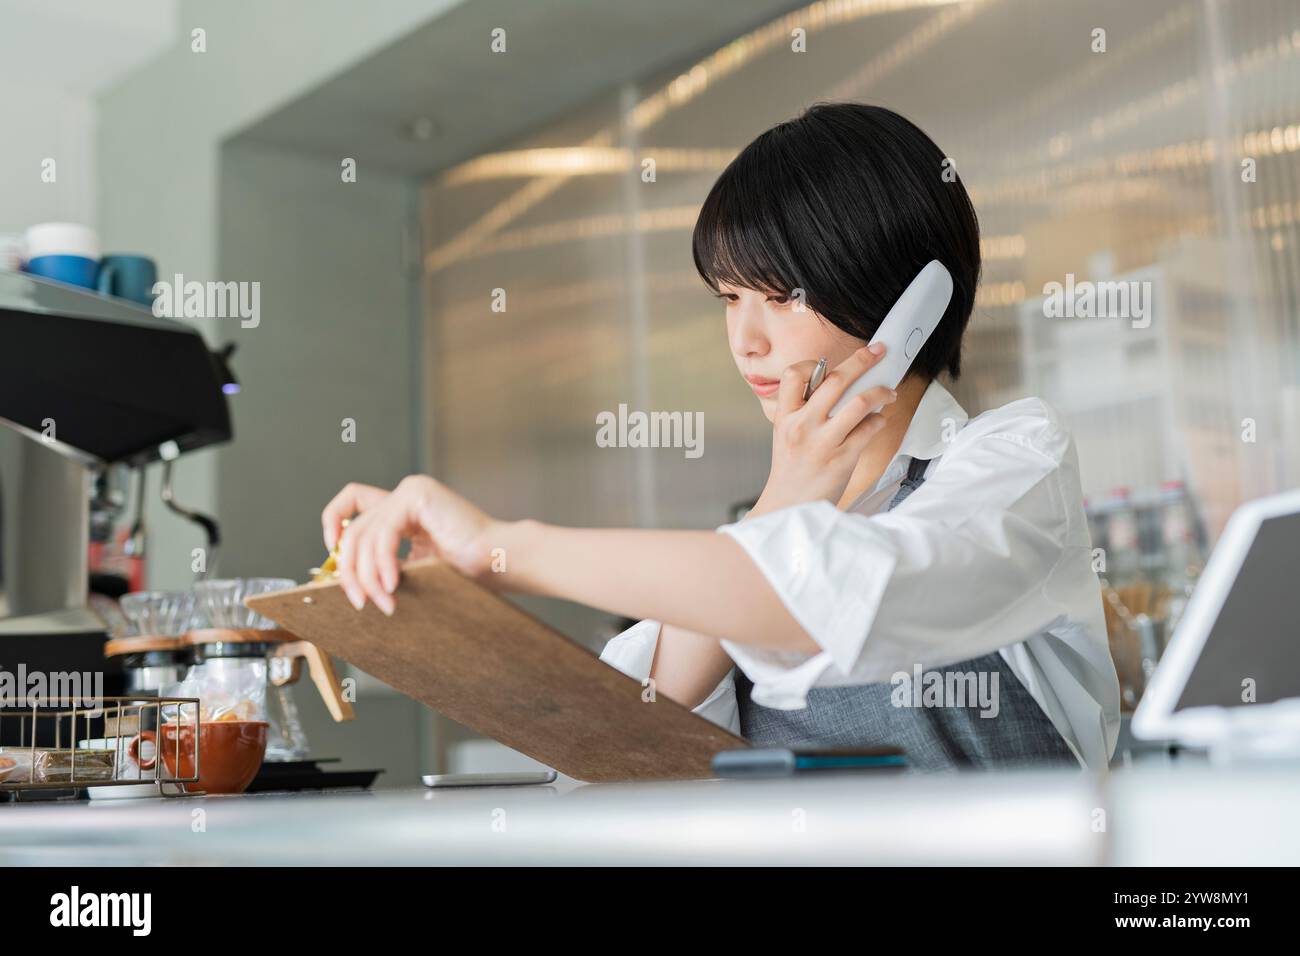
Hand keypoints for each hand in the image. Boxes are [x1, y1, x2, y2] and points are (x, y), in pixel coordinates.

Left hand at [321, 476, 497, 613]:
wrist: (499, 562)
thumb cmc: (469, 570)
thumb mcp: (414, 568)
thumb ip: (385, 564)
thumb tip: (346, 582)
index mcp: (406, 508)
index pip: (353, 502)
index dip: (334, 524)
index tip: (332, 553)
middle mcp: (406, 494)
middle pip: (355, 529)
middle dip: (351, 571)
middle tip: (361, 602)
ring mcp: (411, 491)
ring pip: (364, 535)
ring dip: (368, 575)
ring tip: (385, 602)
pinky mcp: (417, 495)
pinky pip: (383, 534)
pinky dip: (383, 564)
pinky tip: (394, 584)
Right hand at [751, 343, 896, 514]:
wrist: (789, 506)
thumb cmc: (791, 470)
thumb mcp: (785, 435)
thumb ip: (804, 411)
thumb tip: (838, 386)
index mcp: (785, 417)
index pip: (792, 375)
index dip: (812, 364)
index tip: (828, 364)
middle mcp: (802, 426)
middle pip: (835, 379)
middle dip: (862, 360)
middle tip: (878, 352)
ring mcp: (823, 442)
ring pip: (858, 402)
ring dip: (880, 391)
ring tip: (889, 391)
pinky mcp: (842, 459)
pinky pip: (869, 429)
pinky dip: (879, 420)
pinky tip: (879, 420)